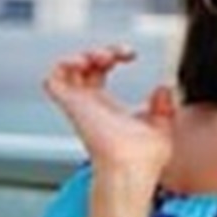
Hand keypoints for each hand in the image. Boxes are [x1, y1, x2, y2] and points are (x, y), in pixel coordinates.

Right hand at [43, 44, 174, 180]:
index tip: (130, 54)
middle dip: (100, 50)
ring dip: (83, 54)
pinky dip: (64, 65)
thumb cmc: (146, 158)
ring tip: (103, 57)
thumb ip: (163, 107)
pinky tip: (85, 62)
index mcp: (107, 107)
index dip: (112, 55)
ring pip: (65, 69)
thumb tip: (164, 88)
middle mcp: (90, 105)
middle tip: (119, 54)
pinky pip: (52, 81)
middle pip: (82, 66)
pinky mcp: (72, 107)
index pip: (100, 71)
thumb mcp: (161, 126)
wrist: (135, 166)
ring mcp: (79, 105)